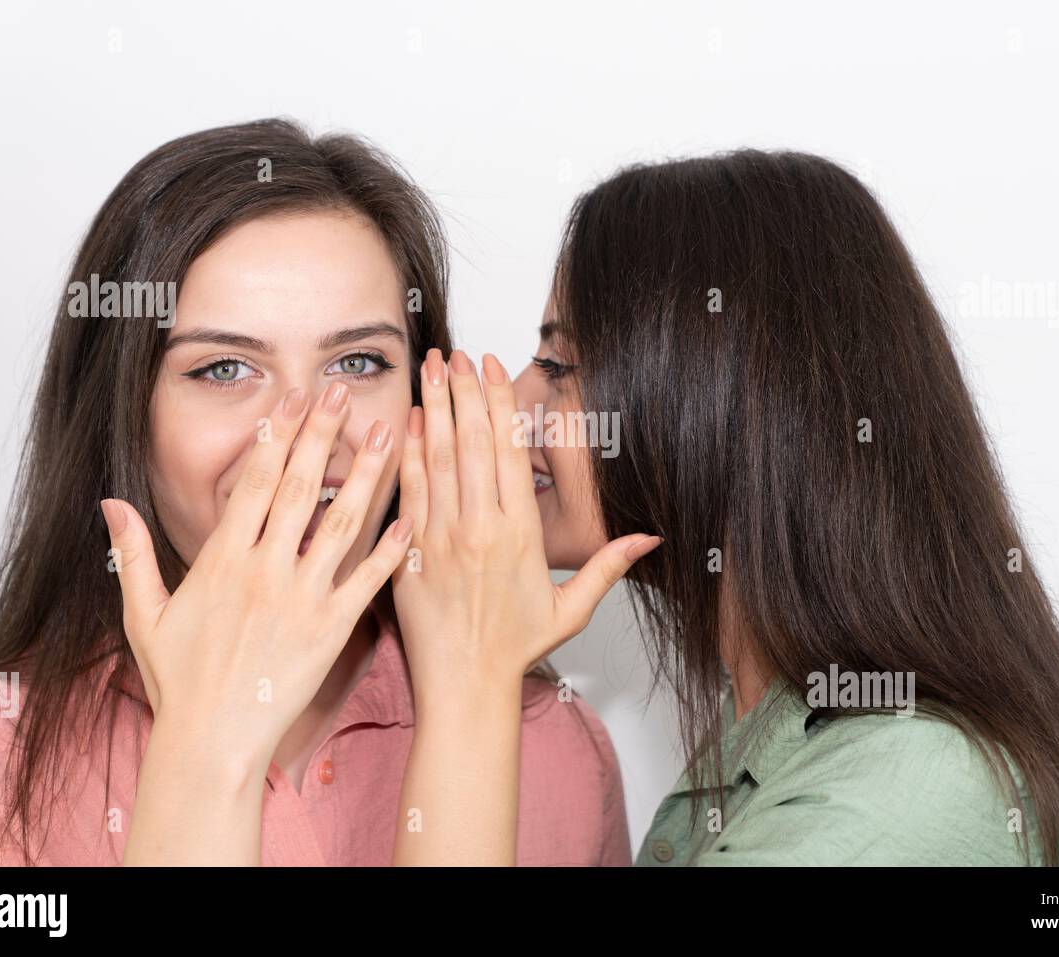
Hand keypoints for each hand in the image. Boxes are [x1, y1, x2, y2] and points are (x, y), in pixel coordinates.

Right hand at [100, 382, 413, 773]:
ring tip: (388, 433)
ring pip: (341, 524)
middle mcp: (265, 571)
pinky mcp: (332, 630)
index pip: (253, 482)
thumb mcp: (143, 615)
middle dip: (323, 435)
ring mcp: (302, 599)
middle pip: (299, 488)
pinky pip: (367, 580)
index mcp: (222, 561)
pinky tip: (413, 515)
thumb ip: (133, 554)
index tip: (293, 399)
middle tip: (344, 391)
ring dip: (367, 475)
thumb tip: (111, 503)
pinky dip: (391, 548)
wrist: (212, 741)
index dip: (276, 436)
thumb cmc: (180, 681)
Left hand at [391, 348, 660, 705]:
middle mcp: (479, 529)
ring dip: (433, 408)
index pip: (510, 452)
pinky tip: (408, 420)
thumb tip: (651, 539)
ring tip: (431, 368)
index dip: (501, 403)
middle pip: (471, 444)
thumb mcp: (571, 609)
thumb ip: (609, 566)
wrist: (464, 686)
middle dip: (463, 392)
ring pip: (437, 459)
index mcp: (520, 534)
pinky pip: (408, 492)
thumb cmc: (515, 648)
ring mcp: (440, 538)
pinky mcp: (411, 552)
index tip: (492, 367)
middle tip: (456, 352)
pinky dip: (407, 453)